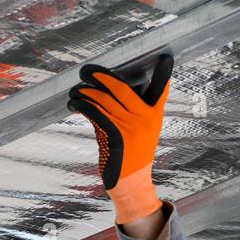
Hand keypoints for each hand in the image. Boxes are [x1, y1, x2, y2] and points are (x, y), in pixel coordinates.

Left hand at [67, 52, 172, 224]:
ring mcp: (130, 127)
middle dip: (100, 76)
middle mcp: (144, 119)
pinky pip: (95, 113)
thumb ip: (135, 113)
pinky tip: (74, 104)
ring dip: (85, 92)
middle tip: (86, 70)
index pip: (160, 90)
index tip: (165, 58)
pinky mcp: (115, 136)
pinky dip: (82, 106)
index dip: (163, 74)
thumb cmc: (133, 156)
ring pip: (103, 100)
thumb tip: (109, 92)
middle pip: (121, 88)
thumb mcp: (144, 133)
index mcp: (154, 116)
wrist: (131, 182)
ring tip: (75, 90)